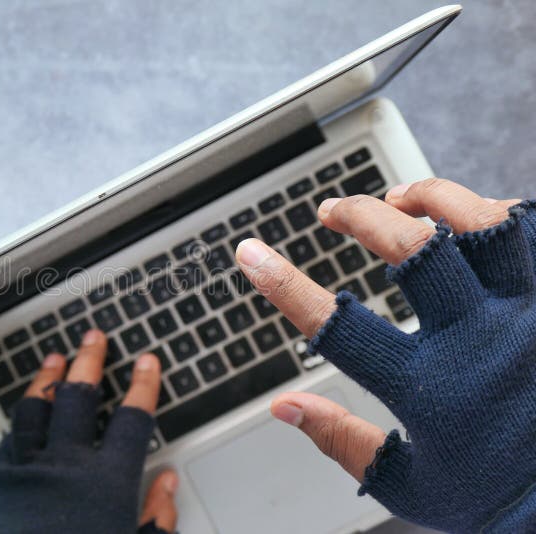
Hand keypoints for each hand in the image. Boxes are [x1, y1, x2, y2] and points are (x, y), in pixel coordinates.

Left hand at [0, 329, 177, 533]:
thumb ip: (157, 519)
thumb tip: (167, 485)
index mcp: (106, 483)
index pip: (132, 420)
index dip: (143, 386)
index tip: (147, 362)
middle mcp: (66, 466)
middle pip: (79, 397)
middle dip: (90, 361)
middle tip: (94, 337)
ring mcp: (29, 471)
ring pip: (37, 407)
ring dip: (47, 377)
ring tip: (54, 356)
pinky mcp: (0, 483)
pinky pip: (11, 436)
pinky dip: (21, 416)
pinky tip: (26, 408)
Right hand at [236, 179, 535, 530]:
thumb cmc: (500, 498)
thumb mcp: (409, 484)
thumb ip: (342, 441)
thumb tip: (284, 407)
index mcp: (432, 388)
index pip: (341, 327)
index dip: (285, 285)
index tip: (251, 254)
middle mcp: (481, 341)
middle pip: (412, 249)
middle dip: (360, 216)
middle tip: (332, 211)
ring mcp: (528, 315)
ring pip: (481, 223)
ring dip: (430, 199)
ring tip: (399, 199)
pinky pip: (531, 232)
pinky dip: (495, 213)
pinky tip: (470, 216)